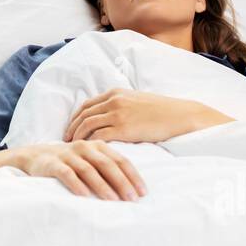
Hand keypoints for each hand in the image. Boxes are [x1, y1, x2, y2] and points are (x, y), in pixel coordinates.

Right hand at [12, 141, 147, 200]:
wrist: (35, 156)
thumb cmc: (70, 162)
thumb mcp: (91, 159)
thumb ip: (108, 167)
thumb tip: (133, 188)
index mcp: (98, 145)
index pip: (120, 160)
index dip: (133, 176)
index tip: (143, 192)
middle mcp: (85, 148)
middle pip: (107, 165)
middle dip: (122, 182)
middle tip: (132, 199)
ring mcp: (69, 155)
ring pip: (89, 170)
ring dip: (103, 186)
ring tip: (113, 201)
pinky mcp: (54, 164)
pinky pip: (67, 174)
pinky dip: (77, 185)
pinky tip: (86, 197)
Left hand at [64, 89, 233, 143]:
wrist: (180, 116)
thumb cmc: (161, 111)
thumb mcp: (137, 101)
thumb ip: (121, 105)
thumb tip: (108, 117)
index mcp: (116, 92)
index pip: (87, 105)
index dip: (75, 117)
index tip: (70, 128)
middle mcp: (114, 100)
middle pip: (83, 114)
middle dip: (72, 128)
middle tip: (66, 141)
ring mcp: (118, 114)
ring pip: (87, 125)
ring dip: (77, 137)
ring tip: (73, 149)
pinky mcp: (124, 128)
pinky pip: (99, 136)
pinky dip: (89, 144)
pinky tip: (88, 153)